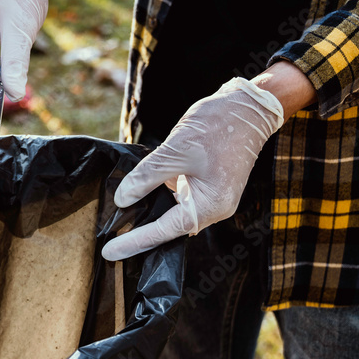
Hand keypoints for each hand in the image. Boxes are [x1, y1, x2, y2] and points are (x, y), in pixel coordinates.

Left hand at [102, 77, 286, 260]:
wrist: (249, 106)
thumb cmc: (218, 125)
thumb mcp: (176, 150)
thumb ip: (146, 177)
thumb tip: (122, 199)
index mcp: (210, 205)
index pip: (165, 230)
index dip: (135, 242)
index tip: (110, 252)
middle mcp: (214, 208)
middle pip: (170, 228)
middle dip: (141, 234)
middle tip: (109, 243)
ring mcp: (213, 198)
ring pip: (174, 214)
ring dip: (150, 216)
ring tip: (119, 224)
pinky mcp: (208, 187)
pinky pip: (180, 200)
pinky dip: (160, 200)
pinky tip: (139, 198)